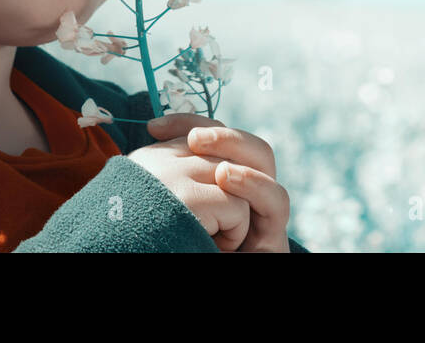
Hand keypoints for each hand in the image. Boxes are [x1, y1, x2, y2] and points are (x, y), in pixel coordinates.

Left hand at [147, 114, 290, 252]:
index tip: (153, 127)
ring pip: (264, 159)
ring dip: (238, 150)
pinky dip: (253, 184)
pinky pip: (276, 200)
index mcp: (210, 181)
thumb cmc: (170, 254)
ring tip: (212, 158)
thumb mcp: (163, 217)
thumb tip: (149, 142)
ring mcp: (258, 211)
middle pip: (241, 143)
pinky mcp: (272, 236)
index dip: (185, 124)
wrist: (194, 301)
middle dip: (219, 133)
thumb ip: (168, 185)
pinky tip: (226, 179)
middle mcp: (240, 191)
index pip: (207, 140)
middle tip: (191, 139)